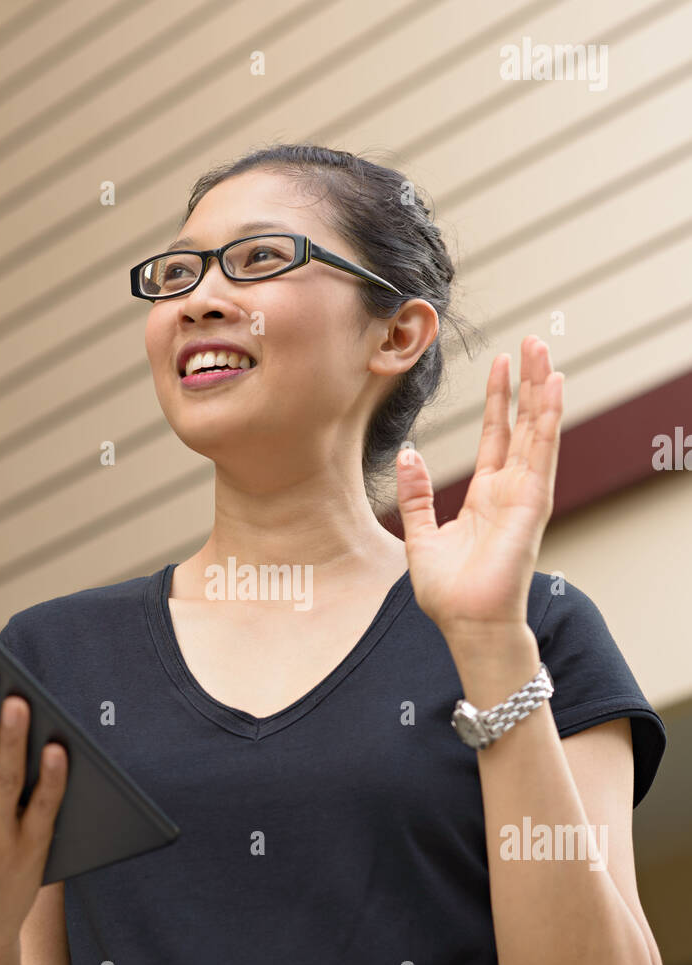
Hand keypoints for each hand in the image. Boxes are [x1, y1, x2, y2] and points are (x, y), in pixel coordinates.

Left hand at [395, 334, 562, 636]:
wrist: (467, 623)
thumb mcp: (420, 535)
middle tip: (532, 342)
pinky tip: (554, 389)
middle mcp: (510, 490)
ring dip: (542, 390)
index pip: (497, 436)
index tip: (502, 365)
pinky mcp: (533, 504)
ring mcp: (525, 495)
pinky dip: (549, 420)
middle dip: (528, 383)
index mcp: (486, 496)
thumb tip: (409, 453)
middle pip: (523, 425)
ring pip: (537, 431)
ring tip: (545, 352)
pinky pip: (542, 453)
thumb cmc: (449, 592)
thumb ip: (417, 493)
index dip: (500, 400)